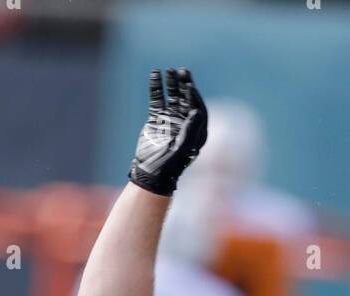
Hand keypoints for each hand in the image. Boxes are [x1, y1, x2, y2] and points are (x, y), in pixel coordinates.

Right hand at [129, 68, 207, 196]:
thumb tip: (197, 112)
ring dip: (171, 83)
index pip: (198, 109)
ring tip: (168, 70)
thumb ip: (190, 130)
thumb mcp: (182, 149)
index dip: (194, 97)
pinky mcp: (157, 118)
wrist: (151, 172)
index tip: (188, 86)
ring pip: (172, 97)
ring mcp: (171, 120)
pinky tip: (155, 74)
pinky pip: (157, 99)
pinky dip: (156, 87)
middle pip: (187, 99)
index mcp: (196, 132)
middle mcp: (185, 124)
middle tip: (182, 71)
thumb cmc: (169, 165)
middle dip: (185, 85)